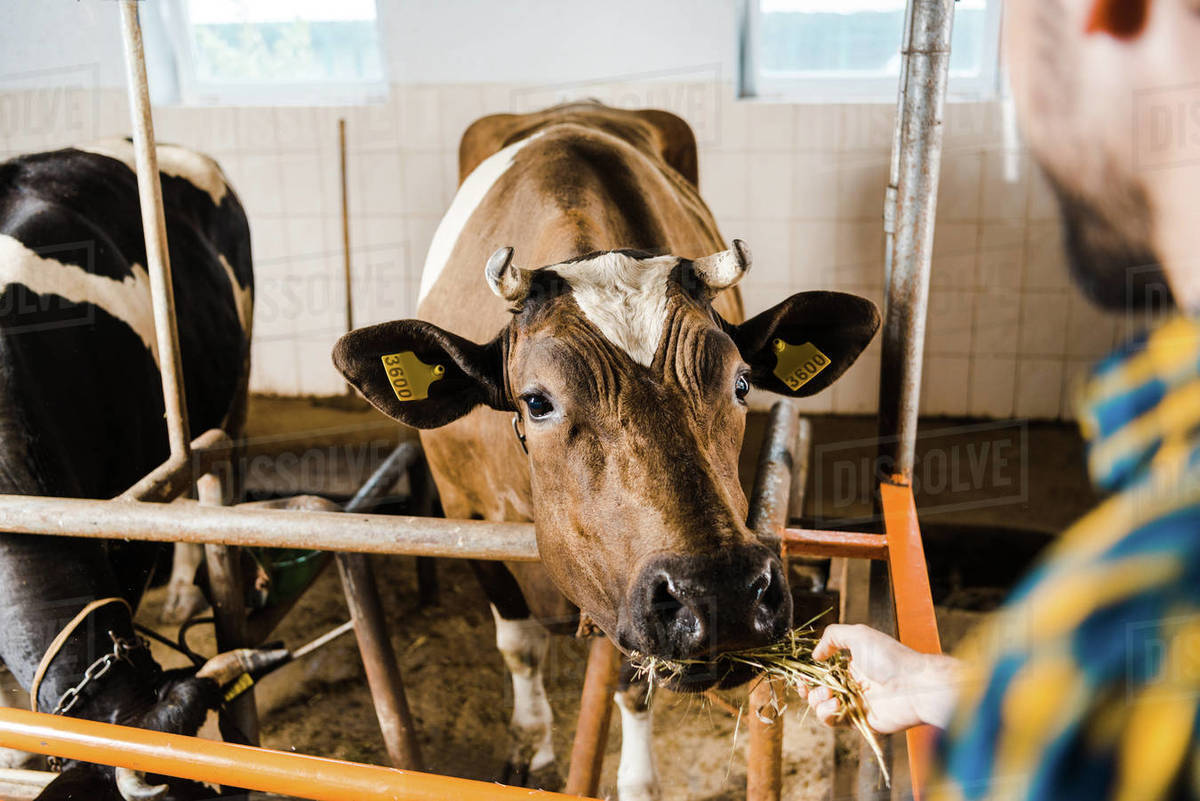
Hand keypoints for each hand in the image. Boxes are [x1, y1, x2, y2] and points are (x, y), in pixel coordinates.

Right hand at [804, 624, 961, 733]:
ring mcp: (854, 704)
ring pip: (821, 707)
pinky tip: (835, 704)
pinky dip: (827, 713)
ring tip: (827, 694)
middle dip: (807, 688)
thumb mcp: (859, 635)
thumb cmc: (891, 658)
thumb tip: (815, 654)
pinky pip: (833, 721)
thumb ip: (833, 636)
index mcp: (851, 666)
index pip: (822, 672)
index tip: (801, 673)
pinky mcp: (858, 721)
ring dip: (816, 700)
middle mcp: (851, 685)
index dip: (809, 673)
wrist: (915, 686)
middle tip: (805, 685)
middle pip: (817, 690)